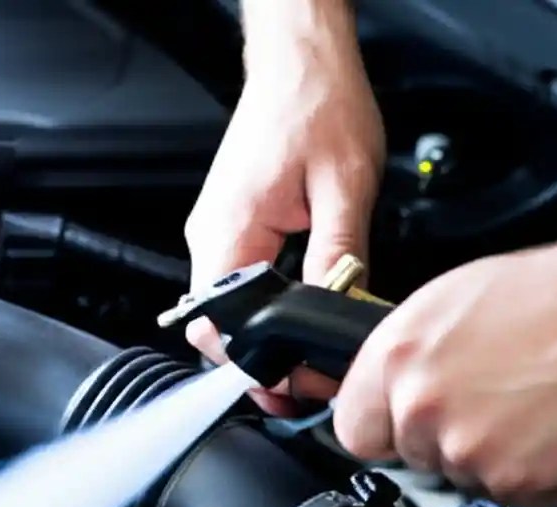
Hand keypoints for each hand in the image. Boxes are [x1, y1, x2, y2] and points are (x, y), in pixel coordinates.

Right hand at [184, 0, 384, 413]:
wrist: (299, 62)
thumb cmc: (316, 105)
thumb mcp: (347, 186)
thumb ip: (339, 257)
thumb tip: (339, 309)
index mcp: (229, 230)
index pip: (221, 327)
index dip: (254, 369)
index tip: (290, 393)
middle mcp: (210, 234)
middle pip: (216, 328)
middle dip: (257, 366)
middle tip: (306, 390)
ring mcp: (216, 230)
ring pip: (226, 309)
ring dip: (261, 338)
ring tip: (307, 356)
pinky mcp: (230, 224)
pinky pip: (237, 282)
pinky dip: (261, 309)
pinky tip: (295, 313)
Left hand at [333, 224, 556, 506]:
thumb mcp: (452, 304)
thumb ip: (408, 355)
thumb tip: (388, 389)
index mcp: (396, 355)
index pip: (352, 427)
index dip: (384, 427)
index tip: (403, 424)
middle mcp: (421, 404)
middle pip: (411, 456)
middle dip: (445, 439)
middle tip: (494, 401)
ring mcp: (467, 448)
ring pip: (461, 477)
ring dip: (493, 456)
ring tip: (534, 405)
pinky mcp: (517, 480)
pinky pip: (512, 495)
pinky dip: (538, 474)